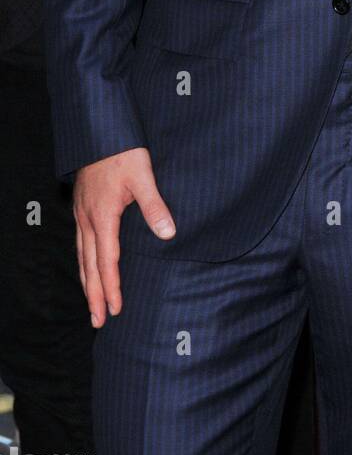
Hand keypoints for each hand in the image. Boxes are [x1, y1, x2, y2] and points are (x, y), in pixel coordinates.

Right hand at [73, 147, 175, 326]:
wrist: (100, 132)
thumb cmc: (123, 152)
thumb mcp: (143, 176)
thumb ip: (154, 206)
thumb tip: (168, 234)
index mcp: (103, 217)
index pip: (107, 262)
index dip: (111, 288)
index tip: (114, 310)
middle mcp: (88, 220)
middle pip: (89, 266)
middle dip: (94, 295)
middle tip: (97, 321)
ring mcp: (82, 214)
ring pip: (82, 256)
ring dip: (87, 283)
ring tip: (90, 304)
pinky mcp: (82, 208)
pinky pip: (81, 243)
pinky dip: (84, 263)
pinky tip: (88, 268)